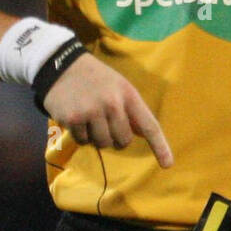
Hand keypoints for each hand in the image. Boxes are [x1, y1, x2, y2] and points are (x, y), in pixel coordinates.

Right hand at [43, 53, 173, 166]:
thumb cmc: (96, 79)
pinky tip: (77, 118)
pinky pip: (83, 141)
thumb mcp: (119, 87)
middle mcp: (112, 104)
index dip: (160, 147)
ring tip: (89, 119)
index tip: (167, 164)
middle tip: (105, 123)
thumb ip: (131, 109)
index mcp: (128, 95)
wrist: (62, 66)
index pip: (148, 125)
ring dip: (96, 137)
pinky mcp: (73, 119)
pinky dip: (80, 134)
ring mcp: (91, 112)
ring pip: (102, 144)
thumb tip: (142, 134)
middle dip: (115, 138)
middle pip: (123, 141)